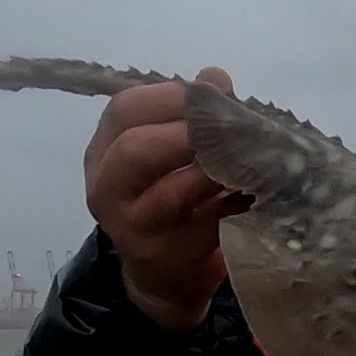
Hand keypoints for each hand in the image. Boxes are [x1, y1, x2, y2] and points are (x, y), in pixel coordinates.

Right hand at [83, 66, 252, 330]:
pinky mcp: (165, 259)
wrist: (165, 277)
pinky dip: (234, 206)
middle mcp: (107, 189)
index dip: (169, 97)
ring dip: (217, 172)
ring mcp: (132, 228)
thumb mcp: (172, 155)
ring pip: (171, 193)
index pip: (123, 110)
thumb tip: (216, 77)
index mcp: (103, 153)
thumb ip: (191, 115)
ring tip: (248, 160)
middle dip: (189, 134)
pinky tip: (253, 195)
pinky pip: (206, 227)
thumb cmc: (171, 201)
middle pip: (134, 149)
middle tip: (230, 131)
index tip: (211, 96)